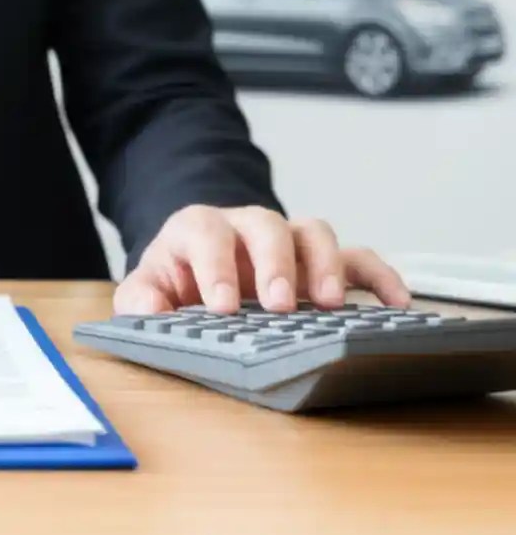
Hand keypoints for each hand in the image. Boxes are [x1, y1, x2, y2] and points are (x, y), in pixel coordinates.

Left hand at [114, 205, 409, 314]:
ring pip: (312, 232)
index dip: (216, 266)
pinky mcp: (320, 262)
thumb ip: (140, 299)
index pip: (207, 233)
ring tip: (328, 304)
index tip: (224, 307)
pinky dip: (378, 276)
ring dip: (323, 264)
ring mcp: (287, 241)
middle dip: (275, 263)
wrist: (194, 268)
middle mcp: (246, 226)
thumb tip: (148, 309)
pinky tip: (395, 303)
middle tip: (280, 304)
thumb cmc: (173, 281)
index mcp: (197, 229)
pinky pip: (357, 259)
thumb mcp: (145, 289)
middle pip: (267, 225)